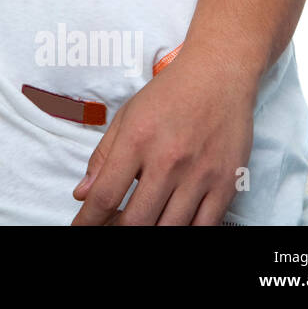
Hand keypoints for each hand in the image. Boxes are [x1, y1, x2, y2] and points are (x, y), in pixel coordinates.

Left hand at [70, 49, 254, 224]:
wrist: (219, 74)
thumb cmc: (170, 94)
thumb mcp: (126, 117)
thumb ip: (102, 157)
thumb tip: (82, 194)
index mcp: (137, 140)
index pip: (106, 195)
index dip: (88, 220)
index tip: (80, 227)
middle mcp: (168, 160)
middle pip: (136, 220)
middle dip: (116, 230)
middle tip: (108, 227)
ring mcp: (201, 175)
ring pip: (169, 228)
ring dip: (148, 234)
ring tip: (136, 225)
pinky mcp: (227, 183)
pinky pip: (204, 226)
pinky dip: (184, 233)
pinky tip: (169, 225)